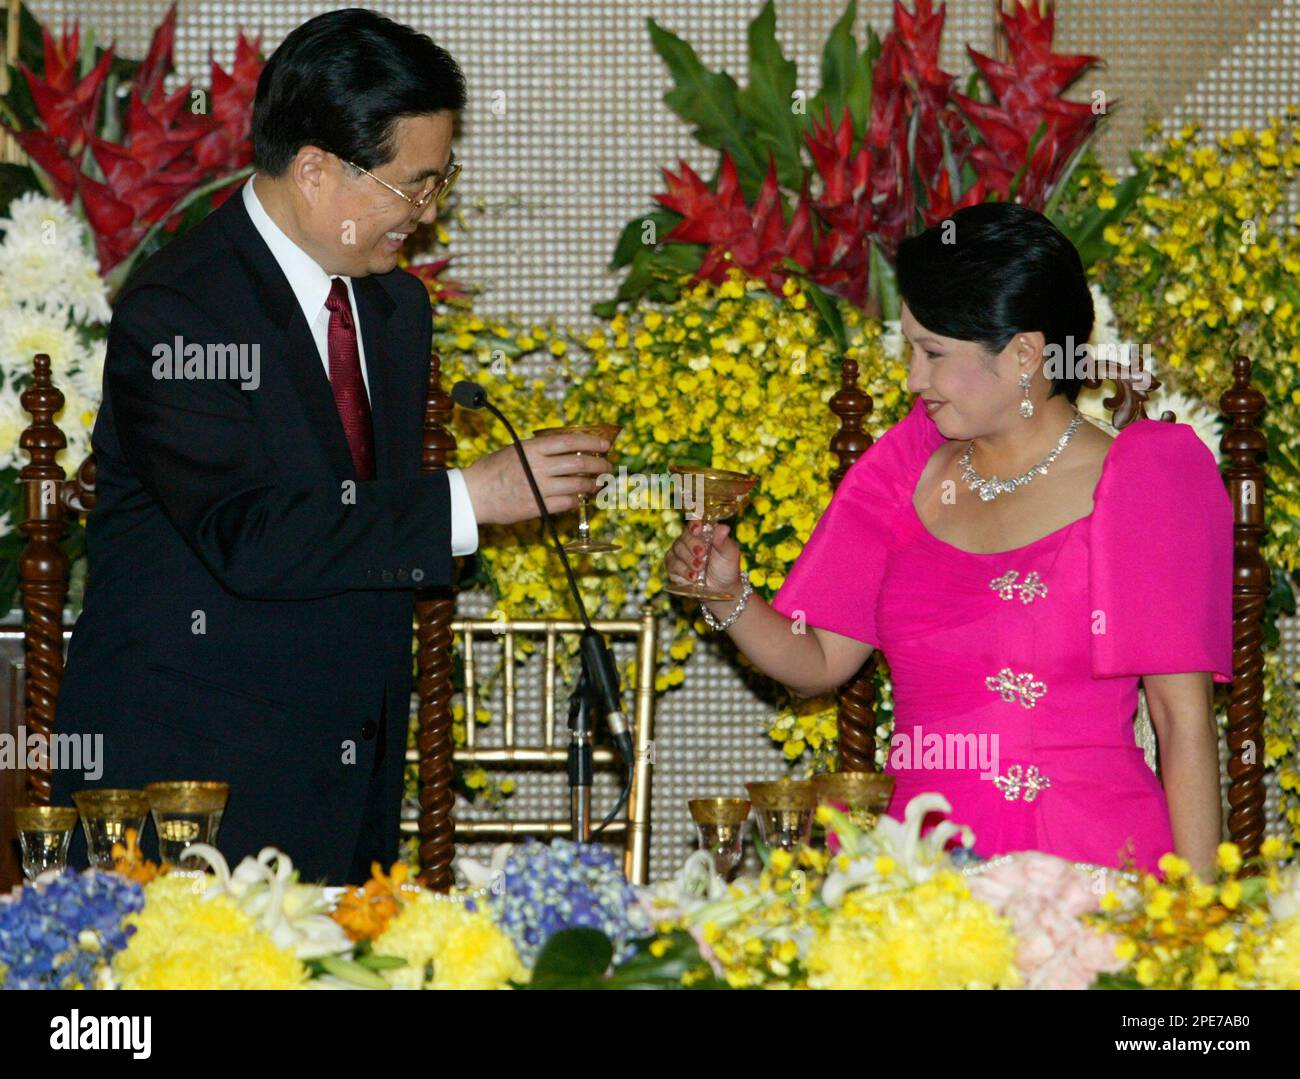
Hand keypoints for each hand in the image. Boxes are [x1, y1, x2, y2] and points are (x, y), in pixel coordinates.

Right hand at [462, 433, 610, 526]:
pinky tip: (581, 497)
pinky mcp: (538, 506)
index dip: (592, 442)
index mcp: (532, 448)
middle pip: (579, 464)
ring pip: (577, 485)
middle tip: (607, 467)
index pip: (570, 442)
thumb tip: (566, 450)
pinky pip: (567, 503)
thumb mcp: (515, 450)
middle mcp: (538, 466)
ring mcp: (539, 487)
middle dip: (599, 465)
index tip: (605, 445)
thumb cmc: (491, 470)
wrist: (474, 495)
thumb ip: (539, 450)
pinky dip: (577, 499)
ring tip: (598, 484)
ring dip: (592, 484)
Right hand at [665, 520, 740, 595]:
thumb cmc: (727, 568)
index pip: (695, 522)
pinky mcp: (673, 566)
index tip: (698, 529)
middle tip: (702, 554)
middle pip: (684, 536)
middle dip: (692, 545)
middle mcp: (690, 540)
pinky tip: (693, 577)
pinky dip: (683, 570)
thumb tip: (724, 527)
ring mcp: (680, 553)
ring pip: (677, 549)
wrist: (721, 589)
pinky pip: (672, 564)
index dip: (694, 524)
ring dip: (689, 559)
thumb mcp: (729, 554)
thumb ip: (724, 541)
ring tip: (700, 569)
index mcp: (704, 532)